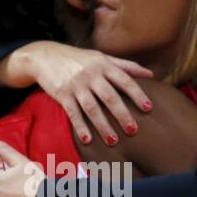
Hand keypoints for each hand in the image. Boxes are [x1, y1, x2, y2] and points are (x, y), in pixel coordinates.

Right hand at [14, 42, 154, 145]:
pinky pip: (73, 112)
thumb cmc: (79, 59)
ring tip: (113, 141)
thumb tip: (151, 75)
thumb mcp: (101, 58)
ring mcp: (75, 84)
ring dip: (103, 125)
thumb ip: (126, 66)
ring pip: (92, 107)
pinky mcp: (62, 93)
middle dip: (122, 114)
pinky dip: (80, 126)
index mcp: (103, 65)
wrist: (45, 56)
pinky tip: (87, 140)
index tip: (148, 109)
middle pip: (110, 96)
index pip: (124, 80)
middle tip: (133, 130)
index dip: (137, 94)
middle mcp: (90, 74)